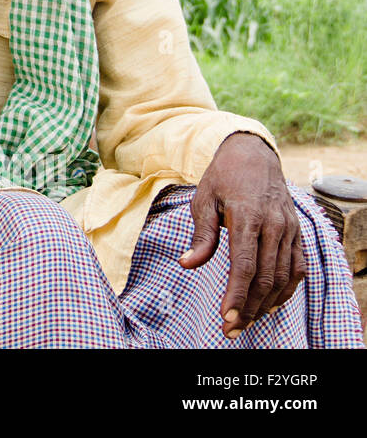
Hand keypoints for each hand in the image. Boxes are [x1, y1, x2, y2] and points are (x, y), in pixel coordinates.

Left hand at [179, 132, 303, 337]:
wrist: (253, 155)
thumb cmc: (223, 178)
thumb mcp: (203, 199)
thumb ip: (201, 235)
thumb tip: (186, 264)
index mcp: (248, 216)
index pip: (245, 266)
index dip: (236, 295)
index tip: (226, 318)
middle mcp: (274, 225)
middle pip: (265, 277)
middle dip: (248, 307)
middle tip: (232, 329)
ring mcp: (289, 229)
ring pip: (283, 276)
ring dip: (266, 303)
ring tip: (247, 320)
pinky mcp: (297, 232)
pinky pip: (298, 267)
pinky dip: (286, 289)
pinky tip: (270, 303)